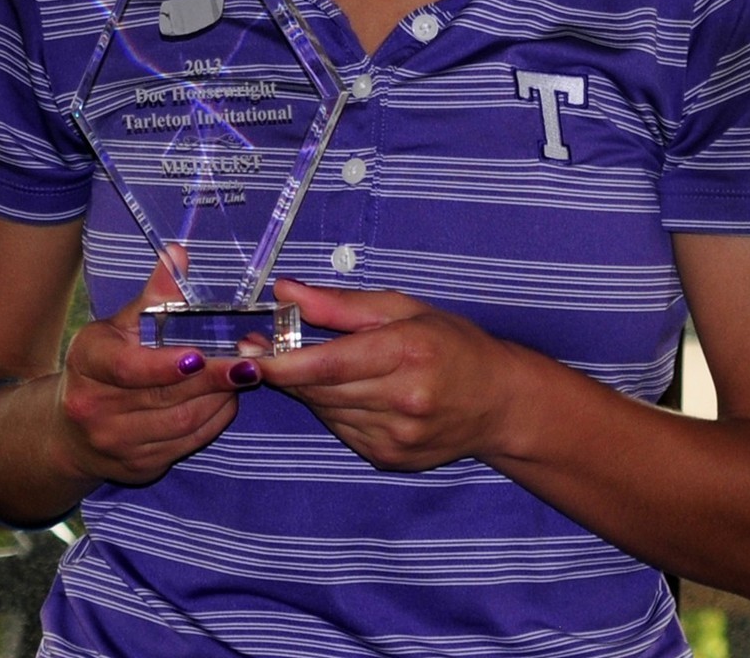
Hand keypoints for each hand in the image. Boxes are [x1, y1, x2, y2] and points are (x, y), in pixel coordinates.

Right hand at [55, 255, 252, 488]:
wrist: (70, 430)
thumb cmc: (105, 363)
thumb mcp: (120, 323)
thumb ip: (154, 294)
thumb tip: (179, 253)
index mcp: (88, 362)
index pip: (126, 368)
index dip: (164, 365)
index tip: (198, 355)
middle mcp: (94, 407)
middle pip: (163, 397)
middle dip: (211, 379)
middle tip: (249, 362)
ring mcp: (115, 443)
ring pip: (180, 424)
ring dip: (219, 399)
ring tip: (243, 375)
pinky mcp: (137, 467)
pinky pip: (185, 444)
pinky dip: (213, 421)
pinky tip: (227, 399)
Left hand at [255, 280, 518, 471]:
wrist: (499, 402)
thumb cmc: (452, 344)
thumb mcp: (403, 308)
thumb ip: (340, 304)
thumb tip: (284, 291)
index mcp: (407, 353)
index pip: (331, 363)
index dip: (285, 362)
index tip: (250, 353)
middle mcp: (401, 400)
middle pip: (321, 388)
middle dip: (284, 370)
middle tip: (254, 349)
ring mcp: (395, 437)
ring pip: (326, 411)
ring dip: (307, 388)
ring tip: (301, 363)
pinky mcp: (388, 458)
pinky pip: (341, 429)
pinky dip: (331, 408)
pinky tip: (342, 390)